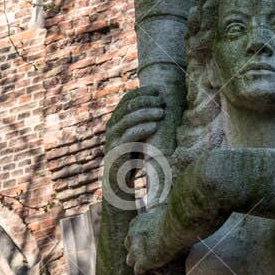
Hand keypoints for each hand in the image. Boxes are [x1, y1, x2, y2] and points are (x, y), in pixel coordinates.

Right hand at [103, 89, 168, 205]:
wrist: (120, 184)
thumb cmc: (132, 160)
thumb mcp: (138, 138)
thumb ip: (142, 124)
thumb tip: (162, 107)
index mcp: (116, 120)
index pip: (127, 99)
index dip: (142, 92)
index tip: (158, 90)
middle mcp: (112, 127)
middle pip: (128, 106)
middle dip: (146, 101)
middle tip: (162, 101)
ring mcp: (112, 139)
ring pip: (128, 119)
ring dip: (146, 113)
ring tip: (161, 112)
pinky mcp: (116, 151)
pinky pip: (129, 136)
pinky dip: (142, 129)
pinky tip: (154, 125)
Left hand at [125, 204, 170, 274]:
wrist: (175, 226)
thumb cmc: (175, 218)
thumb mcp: (166, 210)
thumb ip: (163, 211)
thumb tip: (171, 205)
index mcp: (137, 222)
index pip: (133, 233)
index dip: (141, 240)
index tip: (153, 245)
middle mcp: (132, 235)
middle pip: (129, 246)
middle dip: (138, 252)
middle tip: (152, 258)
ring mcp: (135, 249)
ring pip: (131, 261)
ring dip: (141, 266)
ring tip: (155, 270)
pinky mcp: (141, 262)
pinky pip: (139, 274)